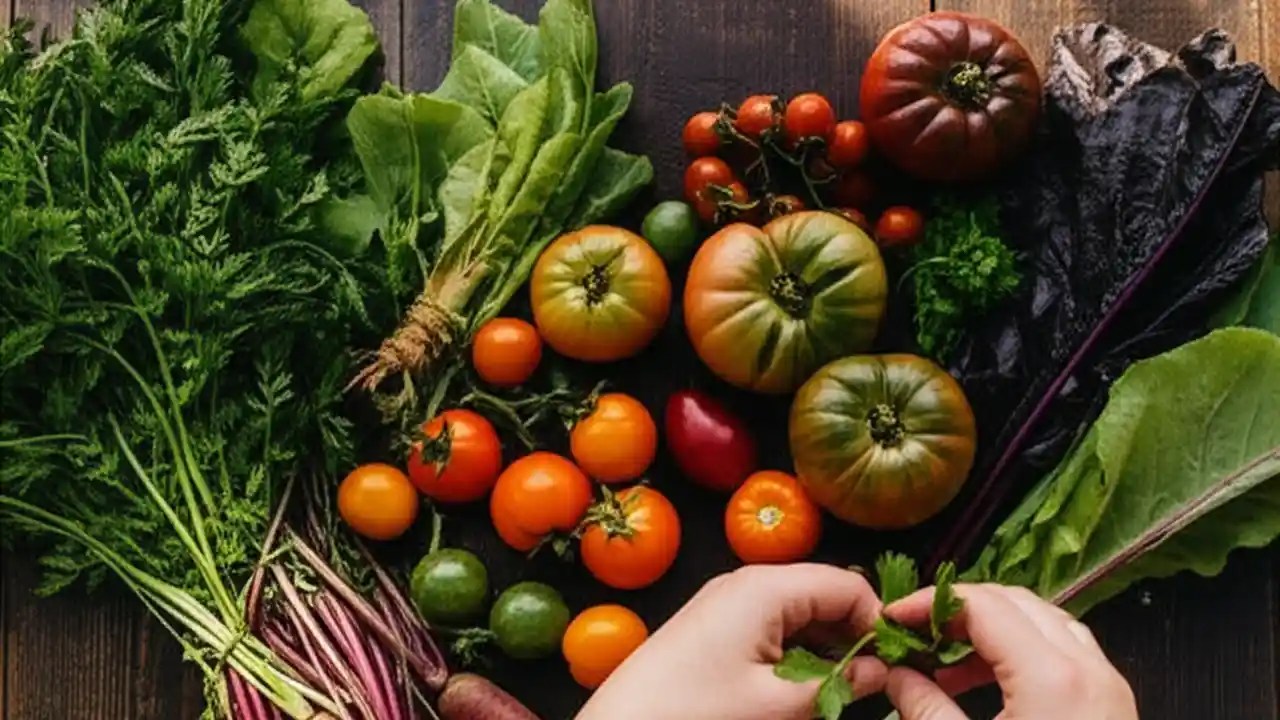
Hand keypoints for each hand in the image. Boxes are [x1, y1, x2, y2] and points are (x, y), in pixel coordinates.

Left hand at [575, 564, 887, 719]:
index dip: (879, 622)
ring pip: (799, 615)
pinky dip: (794, 654)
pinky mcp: (713, 627)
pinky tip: (801, 690)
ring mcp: (726, 604)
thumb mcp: (778, 706)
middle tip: (875, 684)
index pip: (847, 584)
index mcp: (766, 587)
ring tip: (838, 692)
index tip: (900, 664)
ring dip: (824, 649)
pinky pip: (771, 628)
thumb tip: (878, 671)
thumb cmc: (694, 714)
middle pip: (823, 595)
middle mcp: (746, 583)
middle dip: (852, 636)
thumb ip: (838, 684)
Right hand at [883, 584, 1137, 719]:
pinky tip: (990, 678)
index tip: (893, 617)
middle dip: (961, 607)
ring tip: (948, 656)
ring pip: (1045, 621)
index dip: (930, 602)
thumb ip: (927, 709)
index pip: (983, 605)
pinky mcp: (1114, 706)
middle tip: (917, 629)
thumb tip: (898, 676)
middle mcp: (1088, 669)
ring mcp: (1108, 687)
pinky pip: (1067, 651)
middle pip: (1016, 602)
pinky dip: (1025, 649)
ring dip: (993, 627)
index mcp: (1052, 678)